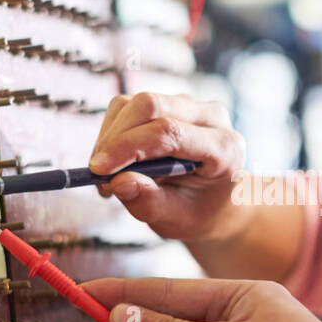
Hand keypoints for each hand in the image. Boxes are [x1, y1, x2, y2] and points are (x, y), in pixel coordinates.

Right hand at [89, 92, 244, 241]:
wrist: (213, 201)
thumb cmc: (197, 211)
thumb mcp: (177, 219)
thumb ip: (150, 203)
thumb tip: (118, 182)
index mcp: (224, 147)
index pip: (171, 132)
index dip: (129, 147)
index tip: (99, 170)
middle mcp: (211, 117)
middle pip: (151, 105)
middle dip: (114, 137)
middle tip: (97, 172)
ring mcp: (191, 105)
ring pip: (134, 103)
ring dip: (110, 137)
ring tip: (108, 175)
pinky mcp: (169, 102)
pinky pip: (129, 106)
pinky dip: (112, 133)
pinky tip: (115, 162)